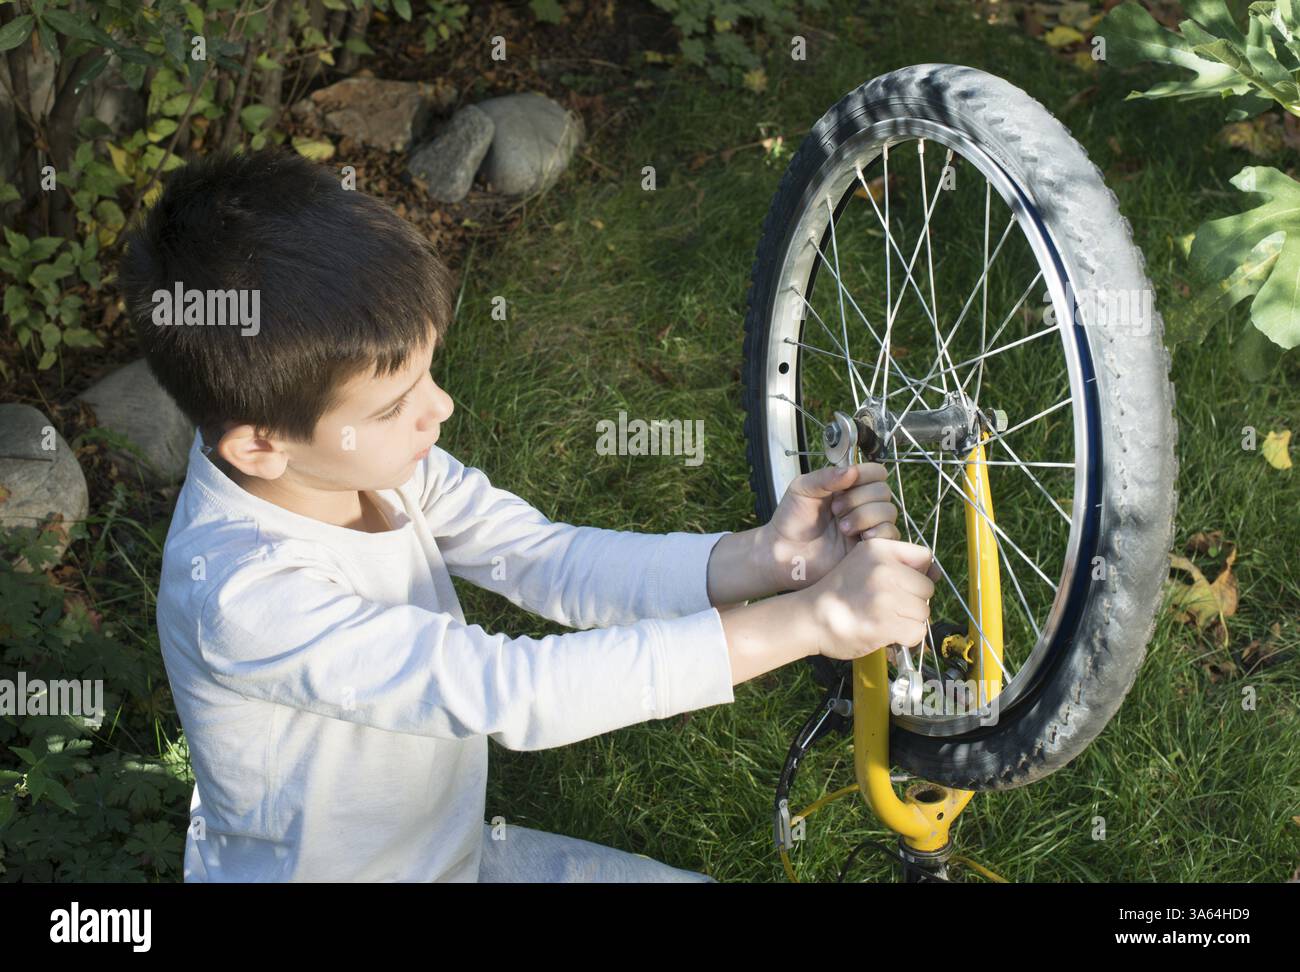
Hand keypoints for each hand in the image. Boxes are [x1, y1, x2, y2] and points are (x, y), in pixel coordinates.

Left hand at [764, 462, 901, 591]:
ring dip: (865, 517)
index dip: (866, 476)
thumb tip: (852, 470)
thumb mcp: (802, 489)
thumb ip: (826, 477)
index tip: (844, 486)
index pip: (875, 472)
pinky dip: (878, 533)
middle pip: (883, 491)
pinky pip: (891, 535)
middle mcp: (861, 504)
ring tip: (843, 528)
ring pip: (889, 512)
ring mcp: (867, 525)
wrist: (784, 552)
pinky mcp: (870, 547)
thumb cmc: (790, 520)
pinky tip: (859, 537)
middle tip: (836, 511)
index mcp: (847, 486)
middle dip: (859, 499)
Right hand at [798, 538, 936, 661]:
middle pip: (926, 588)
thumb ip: (896, 563)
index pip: (924, 557)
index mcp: (879, 549)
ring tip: (884, 620)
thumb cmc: (837, 594)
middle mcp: (884, 569)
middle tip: (889, 607)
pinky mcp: (886, 623)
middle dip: (912, 601)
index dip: (918, 574)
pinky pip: (917, 632)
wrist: (810, 618)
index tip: (904, 585)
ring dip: (908, 620)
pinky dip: (906, 637)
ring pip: (923, 612)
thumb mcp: (862, 562)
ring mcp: (886, 597)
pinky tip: (887, 633)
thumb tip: (936, 573)